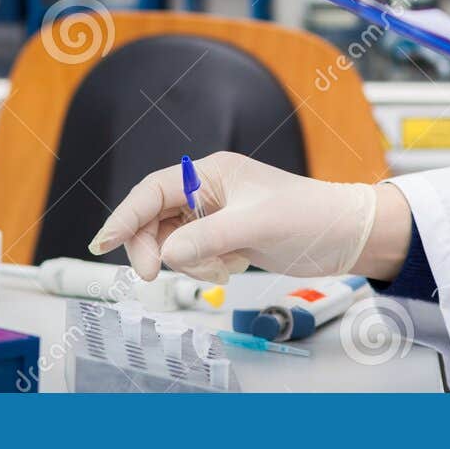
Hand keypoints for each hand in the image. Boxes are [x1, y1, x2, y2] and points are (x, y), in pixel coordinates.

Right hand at [89, 152, 407, 283]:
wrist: (347, 236)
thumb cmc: (309, 218)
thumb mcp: (255, 227)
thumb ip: (206, 238)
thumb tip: (166, 253)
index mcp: (212, 173)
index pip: (153, 190)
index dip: (124, 216)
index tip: (102, 243)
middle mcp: (209, 190)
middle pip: (156, 218)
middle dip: (153, 247)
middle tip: (152, 275)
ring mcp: (217, 215)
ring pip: (174, 241)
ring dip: (188, 261)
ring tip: (222, 266)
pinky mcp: (227, 237)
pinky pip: (195, 255)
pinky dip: (205, 267)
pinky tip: (233, 266)